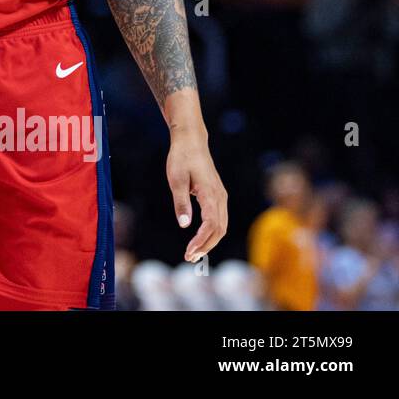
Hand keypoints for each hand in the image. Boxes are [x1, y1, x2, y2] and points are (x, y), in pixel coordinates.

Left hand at [166, 125, 227, 262]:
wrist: (191, 141)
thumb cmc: (181, 158)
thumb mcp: (176, 180)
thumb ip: (181, 202)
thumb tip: (184, 224)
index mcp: (211, 194)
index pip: (211, 225)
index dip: (201, 242)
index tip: (189, 252)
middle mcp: (220, 197)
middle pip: (220, 230)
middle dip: (206, 246)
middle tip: (189, 257)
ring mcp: (221, 196)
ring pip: (221, 225)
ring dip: (209, 241)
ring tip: (194, 252)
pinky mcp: (217, 195)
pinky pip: (219, 219)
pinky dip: (211, 232)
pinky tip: (200, 238)